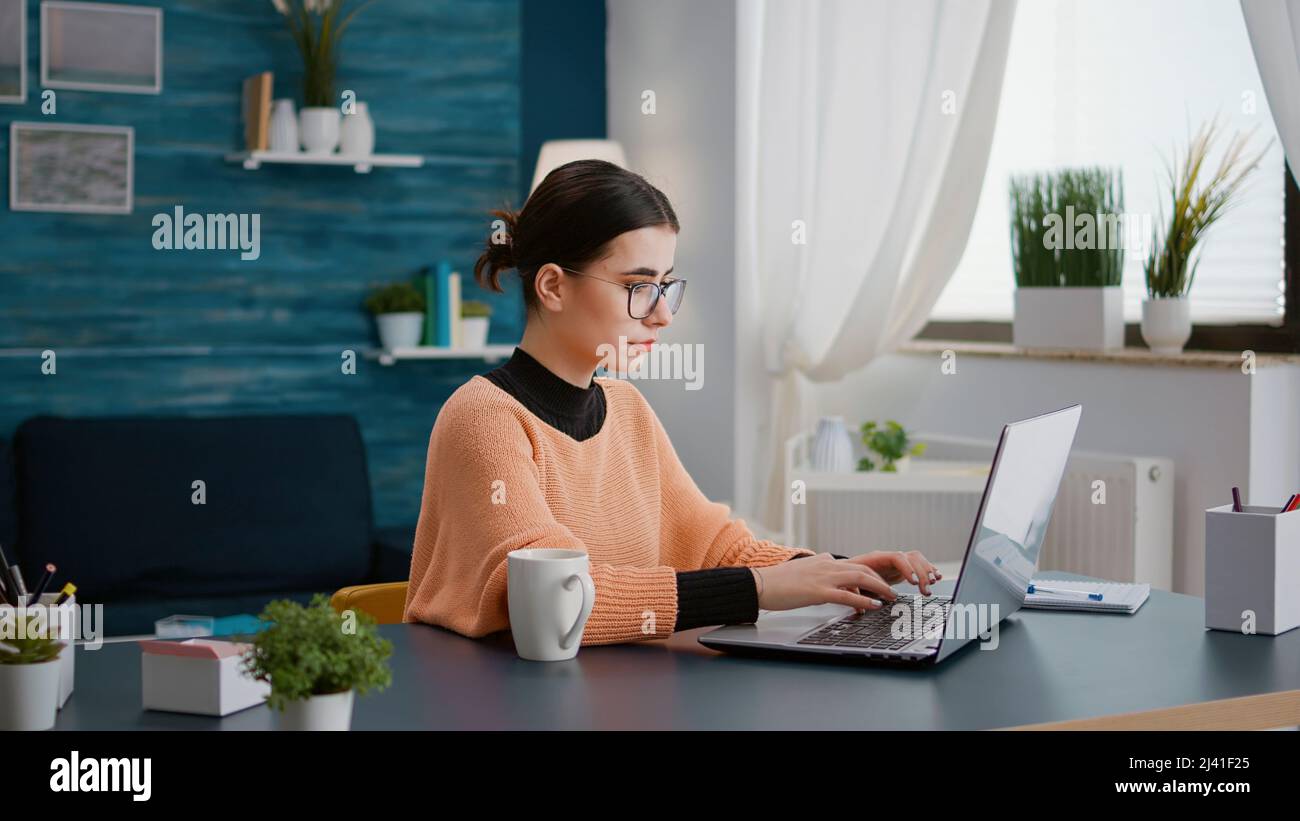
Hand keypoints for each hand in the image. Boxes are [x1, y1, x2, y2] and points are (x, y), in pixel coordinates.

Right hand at [751, 553, 897, 613]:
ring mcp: (822, 577)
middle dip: (881, 580)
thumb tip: (829, 584)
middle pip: (862, 569)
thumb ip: (818, 575)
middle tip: (892, 591)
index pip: (852, 566)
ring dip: (879, 588)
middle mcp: (825, 565)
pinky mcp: (817, 591)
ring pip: (860, 578)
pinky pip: (846, 595)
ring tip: (890, 597)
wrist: (759, 584)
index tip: (878, 587)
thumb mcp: (802, 573)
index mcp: (822, 561)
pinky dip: (863, 601)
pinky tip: (873, 606)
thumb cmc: (777, 582)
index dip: (869, 577)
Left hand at [841, 550, 942, 595]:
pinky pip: (919, 566)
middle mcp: (889, 559)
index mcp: (876, 559)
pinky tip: (937, 578)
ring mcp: (896, 563)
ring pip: (918, 561)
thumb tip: (861, 606)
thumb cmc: (846, 578)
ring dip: (927, 572)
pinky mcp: (902, 570)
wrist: (846, 573)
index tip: (913, 582)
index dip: (907, 569)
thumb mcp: (848, 585)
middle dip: (921, 573)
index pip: (896, 557)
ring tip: (932, 585)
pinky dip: (929, 570)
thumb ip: (854, 593)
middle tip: (925, 590)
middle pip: (911, 558)